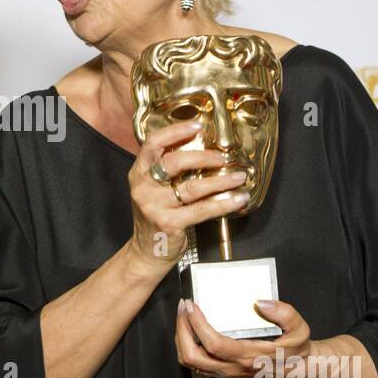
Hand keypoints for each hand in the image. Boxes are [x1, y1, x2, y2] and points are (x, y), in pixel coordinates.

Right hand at [126, 121, 250, 269]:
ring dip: (220, 180)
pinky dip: (223, 203)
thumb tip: (204, 152)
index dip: (175, 131)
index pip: (153, 143)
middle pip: (174, 162)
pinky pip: (202, 209)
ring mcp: (154, 206)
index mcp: (138, 173)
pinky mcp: (168, 223)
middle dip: (204, 157)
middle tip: (223, 157)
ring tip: (238, 177)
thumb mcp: (153, 189)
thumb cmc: (155, 217)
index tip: (197, 125)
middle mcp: (142, 187)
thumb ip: (168, 172)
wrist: (147, 252)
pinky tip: (237, 199)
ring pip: (192, 187)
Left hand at [174, 298, 311, 377]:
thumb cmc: (294, 350)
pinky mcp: (222, 372)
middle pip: (192, 356)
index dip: (198, 325)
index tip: (192, 305)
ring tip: (184, 316)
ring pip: (190, 362)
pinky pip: (195, 363)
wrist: (296, 370)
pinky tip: (190, 328)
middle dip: (181, 330)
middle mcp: (233, 367)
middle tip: (183, 308)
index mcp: (249, 356)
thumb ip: (285, 314)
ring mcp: (226, 371)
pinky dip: (186, 345)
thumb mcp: (299, 329)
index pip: (214, 344)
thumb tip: (261, 303)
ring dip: (181, 338)